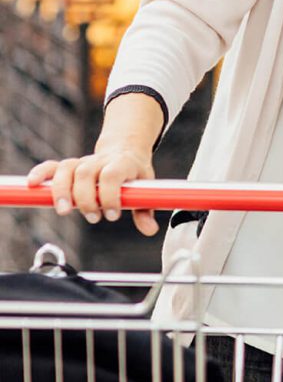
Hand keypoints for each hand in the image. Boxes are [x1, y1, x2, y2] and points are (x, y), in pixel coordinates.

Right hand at [27, 147, 158, 235]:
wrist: (125, 151)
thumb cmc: (134, 174)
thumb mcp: (146, 188)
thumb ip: (146, 210)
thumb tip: (150, 230)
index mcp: (122, 164)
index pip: (112, 176)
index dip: (109, 195)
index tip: (112, 215)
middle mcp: (100, 161)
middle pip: (86, 173)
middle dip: (85, 198)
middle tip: (92, 218)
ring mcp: (83, 162)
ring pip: (67, 169)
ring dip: (61, 191)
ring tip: (64, 211)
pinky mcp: (69, 166)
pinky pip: (51, 166)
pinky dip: (40, 173)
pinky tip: (32, 185)